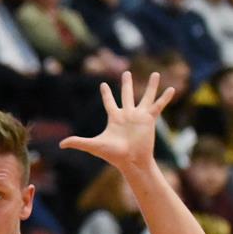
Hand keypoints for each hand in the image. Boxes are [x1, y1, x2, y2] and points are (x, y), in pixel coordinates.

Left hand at [59, 71, 173, 172]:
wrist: (131, 160)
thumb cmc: (113, 154)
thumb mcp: (94, 145)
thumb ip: (78, 142)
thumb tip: (60, 144)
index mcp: (115, 118)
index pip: (109, 102)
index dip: (106, 94)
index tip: (103, 84)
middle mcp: (128, 115)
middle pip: (127, 95)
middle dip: (126, 84)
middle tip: (126, 72)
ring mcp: (140, 116)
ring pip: (146, 96)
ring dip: (150, 86)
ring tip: (155, 74)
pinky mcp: (150, 119)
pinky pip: (158, 105)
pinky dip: (165, 97)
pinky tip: (172, 89)